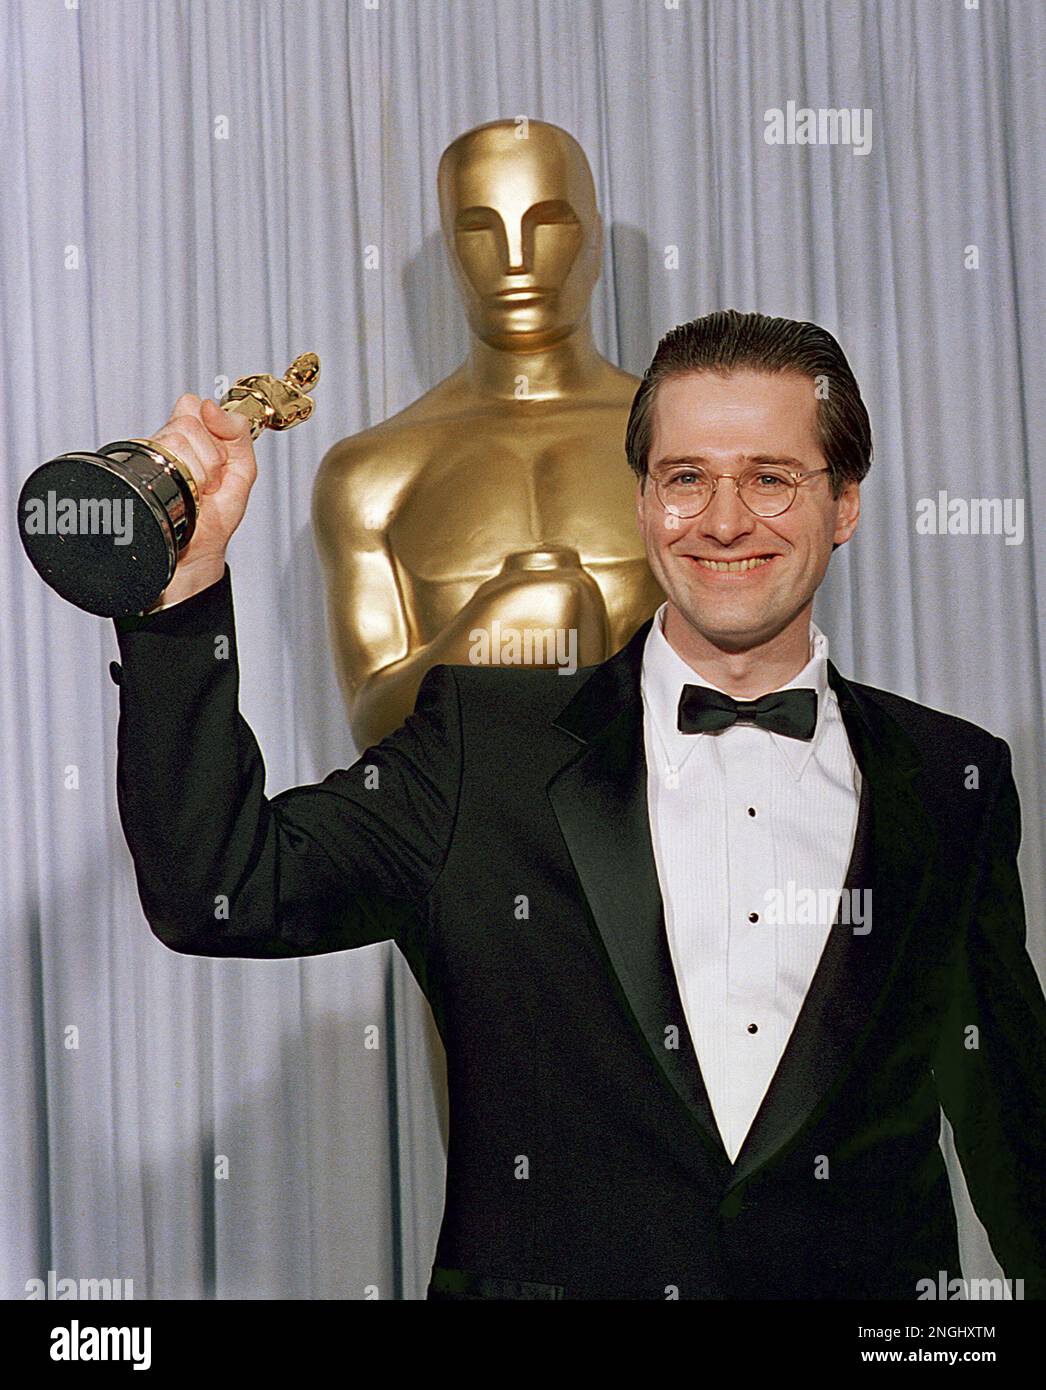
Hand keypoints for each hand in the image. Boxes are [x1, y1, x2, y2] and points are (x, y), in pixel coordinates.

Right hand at [147, 394, 256, 606]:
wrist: (192, 558)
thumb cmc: (213, 521)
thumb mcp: (241, 473)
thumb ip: (237, 435)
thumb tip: (209, 405)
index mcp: (188, 438)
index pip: (191, 407)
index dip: (211, 434)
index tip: (217, 461)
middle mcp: (163, 444)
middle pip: (185, 424)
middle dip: (208, 460)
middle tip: (206, 484)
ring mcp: (146, 456)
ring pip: (173, 439)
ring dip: (197, 473)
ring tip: (195, 494)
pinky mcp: (133, 472)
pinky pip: (158, 457)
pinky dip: (182, 481)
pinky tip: (183, 496)